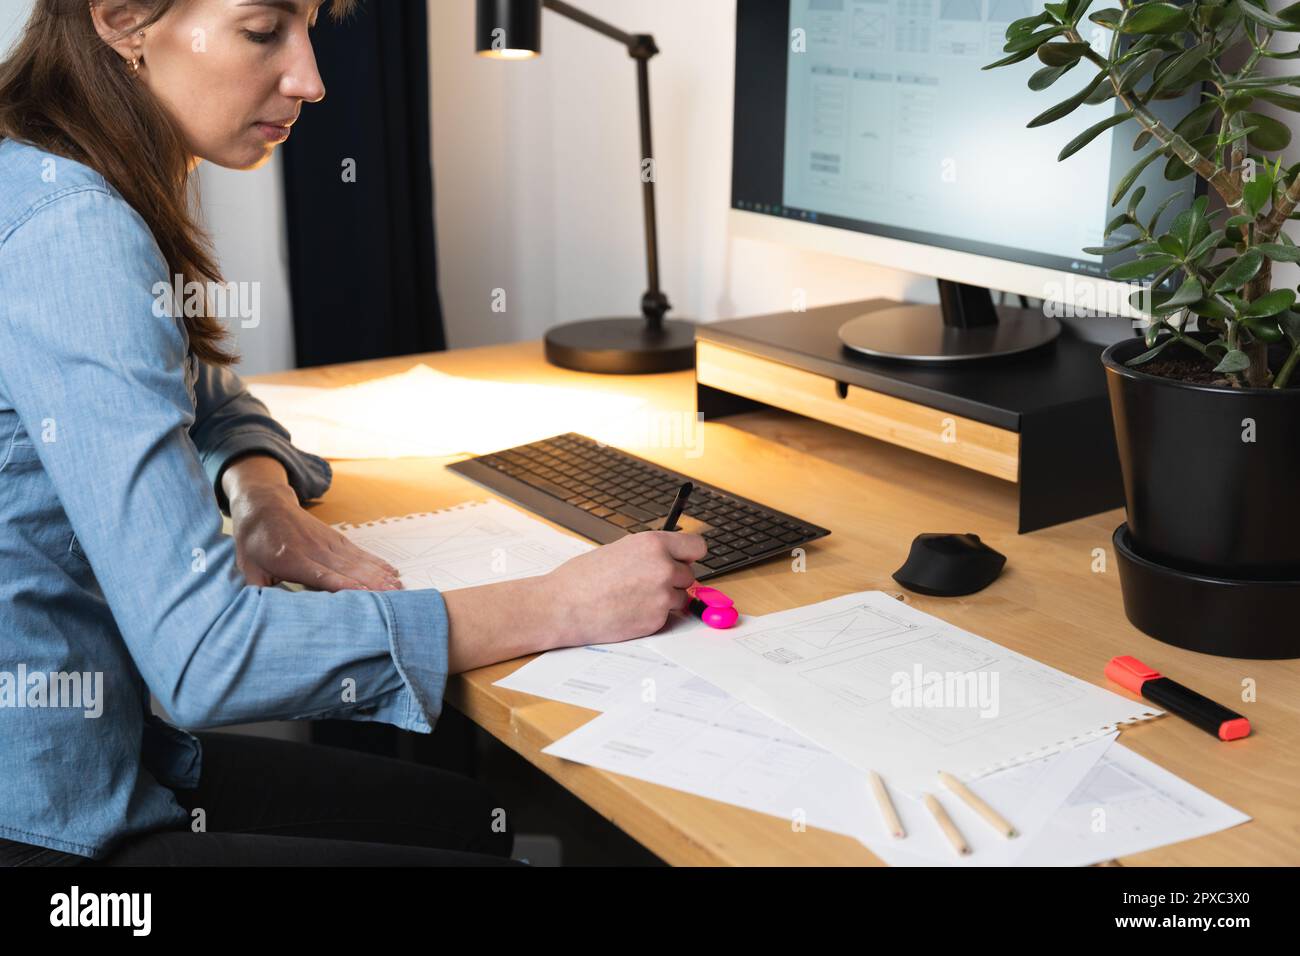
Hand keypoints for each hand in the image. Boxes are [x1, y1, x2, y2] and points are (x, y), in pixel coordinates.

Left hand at [228, 483, 403, 591]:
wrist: (264, 504)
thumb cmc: (255, 541)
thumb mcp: (247, 568)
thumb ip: (258, 591)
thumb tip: (265, 614)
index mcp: (290, 559)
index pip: (321, 576)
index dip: (343, 585)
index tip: (364, 594)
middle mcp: (313, 550)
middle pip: (347, 569)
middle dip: (372, 583)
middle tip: (393, 597)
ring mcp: (327, 542)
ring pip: (357, 560)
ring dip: (379, 574)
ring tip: (398, 587)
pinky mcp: (335, 538)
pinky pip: (359, 552)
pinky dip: (376, 562)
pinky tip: (390, 571)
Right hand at [440, 530, 705, 673]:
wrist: (563, 606)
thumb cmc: (583, 577)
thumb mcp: (621, 549)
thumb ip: (651, 553)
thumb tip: (674, 560)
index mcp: (654, 544)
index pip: (697, 546)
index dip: (688, 555)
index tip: (683, 560)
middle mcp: (663, 568)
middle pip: (689, 574)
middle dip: (672, 579)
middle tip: (645, 583)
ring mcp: (662, 596)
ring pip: (679, 597)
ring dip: (663, 599)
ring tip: (632, 597)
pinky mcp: (657, 620)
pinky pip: (666, 617)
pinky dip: (652, 616)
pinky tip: (629, 611)